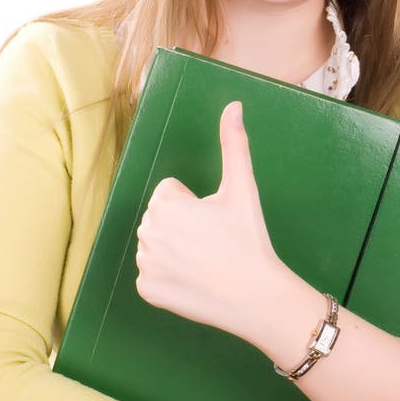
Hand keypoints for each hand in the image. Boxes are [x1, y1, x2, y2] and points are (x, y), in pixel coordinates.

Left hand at [135, 101, 282, 338]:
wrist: (254, 295)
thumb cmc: (248, 237)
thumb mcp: (242, 187)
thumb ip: (233, 142)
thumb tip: (234, 105)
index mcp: (165, 203)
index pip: (170, 192)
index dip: (194, 204)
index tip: (214, 220)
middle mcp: (147, 232)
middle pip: (161, 216)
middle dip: (182, 224)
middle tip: (212, 240)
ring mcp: (144, 264)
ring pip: (156, 243)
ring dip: (174, 248)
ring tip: (205, 260)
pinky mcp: (147, 290)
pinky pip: (153, 273)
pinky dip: (169, 277)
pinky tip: (194, 280)